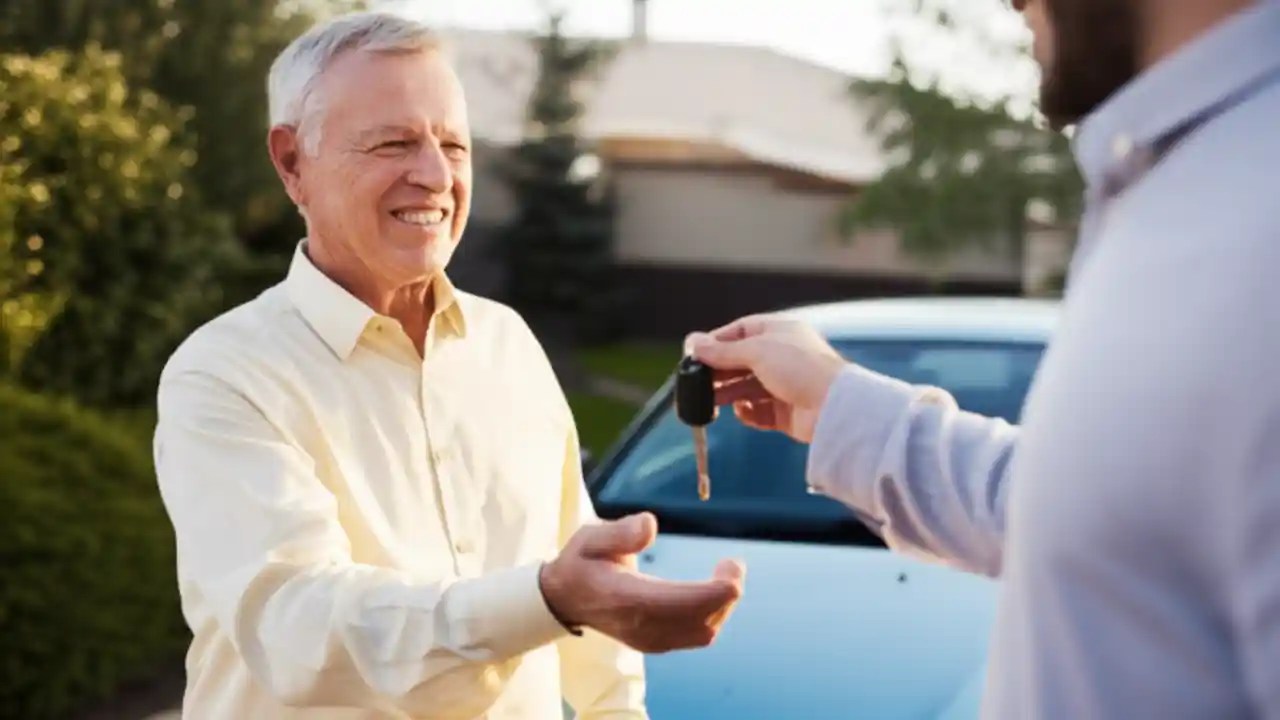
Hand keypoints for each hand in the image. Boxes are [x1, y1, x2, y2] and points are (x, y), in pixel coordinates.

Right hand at [540, 513, 744, 652]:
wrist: (563, 600)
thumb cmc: (580, 563)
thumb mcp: (590, 538)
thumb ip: (619, 532)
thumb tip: (651, 525)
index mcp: (629, 599)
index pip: (689, 604)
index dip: (722, 588)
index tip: (731, 561)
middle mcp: (643, 626)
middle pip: (706, 620)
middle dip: (727, 592)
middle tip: (730, 563)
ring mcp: (650, 641)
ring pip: (705, 631)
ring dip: (721, 605)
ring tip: (721, 574)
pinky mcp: (656, 644)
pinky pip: (696, 636)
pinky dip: (711, 614)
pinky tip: (707, 591)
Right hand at [685, 314, 846, 442]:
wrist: (835, 405)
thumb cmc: (801, 368)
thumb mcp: (756, 351)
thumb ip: (722, 350)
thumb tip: (693, 343)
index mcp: (780, 331)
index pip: (740, 331)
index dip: (716, 341)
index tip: (695, 354)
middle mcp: (783, 356)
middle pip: (741, 361)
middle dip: (719, 371)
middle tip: (696, 381)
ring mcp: (786, 384)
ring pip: (747, 387)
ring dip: (728, 393)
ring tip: (709, 400)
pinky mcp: (788, 412)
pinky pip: (760, 411)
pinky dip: (748, 412)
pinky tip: (741, 411)